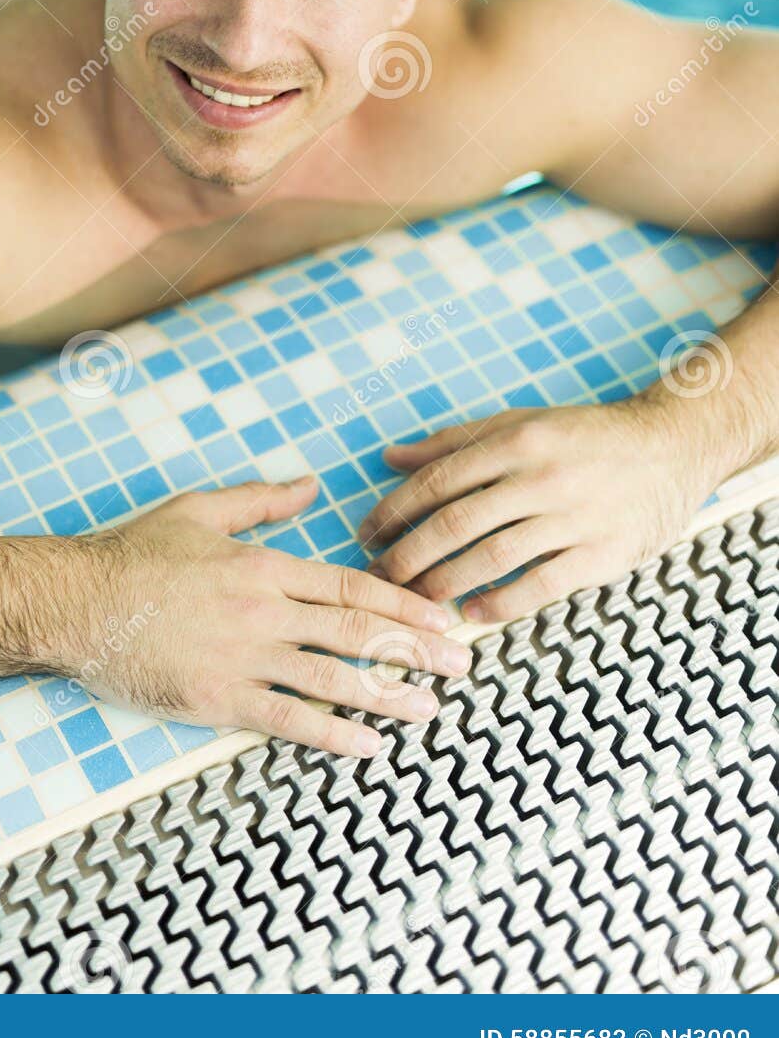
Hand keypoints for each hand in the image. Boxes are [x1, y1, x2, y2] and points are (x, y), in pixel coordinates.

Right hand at [60, 475, 472, 757]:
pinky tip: (368, 745)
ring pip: (332, 678)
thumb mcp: (200, 510)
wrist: (74, 601)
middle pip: (357, 630)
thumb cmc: (133, 554)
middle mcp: (264, 609)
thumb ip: (261, 501)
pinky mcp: (217, 698)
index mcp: (264, 565)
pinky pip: (286, 718)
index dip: (405, 603)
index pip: (352, 585)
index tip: (444, 618)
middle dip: (417, 648)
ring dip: (388, 694)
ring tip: (430, 709)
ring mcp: (242, 656)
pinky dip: (332, 733)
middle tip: (462, 664)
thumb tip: (308, 484)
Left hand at [361, 395, 717, 624]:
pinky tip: (475, 614)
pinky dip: (502, 602)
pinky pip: (541, 584)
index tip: (366, 534)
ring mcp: (572, 516)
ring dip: (446, 582)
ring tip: (417, 601)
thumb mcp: (520, 423)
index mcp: (516, 440)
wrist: (670, 447)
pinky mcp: (602, 553)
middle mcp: (540, 476)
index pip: (439, 479)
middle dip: (408, 553)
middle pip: (456, 521)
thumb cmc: (585, 436)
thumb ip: (454, 441)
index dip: (395, 510)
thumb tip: (391, 456)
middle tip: (378, 576)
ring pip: (492, 556)